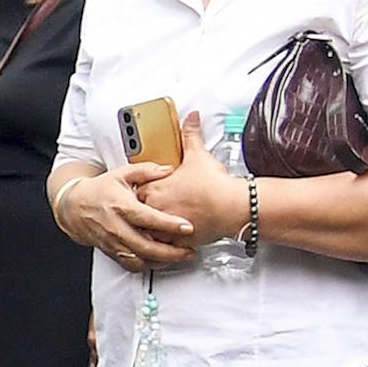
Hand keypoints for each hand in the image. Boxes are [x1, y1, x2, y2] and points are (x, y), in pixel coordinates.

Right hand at [67, 160, 196, 275]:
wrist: (74, 208)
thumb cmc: (99, 190)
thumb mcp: (121, 174)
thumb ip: (146, 171)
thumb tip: (168, 169)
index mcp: (120, 206)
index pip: (147, 218)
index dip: (169, 224)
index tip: (188, 226)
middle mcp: (116, 227)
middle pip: (146, 246)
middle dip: (171, 252)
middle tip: (189, 250)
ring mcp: (113, 242)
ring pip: (140, 259)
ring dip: (162, 262)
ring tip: (181, 257)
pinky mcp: (111, 252)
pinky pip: (132, 265)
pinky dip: (149, 266)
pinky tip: (163, 261)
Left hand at [126, 109, 246, 255]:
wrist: (233, 206)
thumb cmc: (214, 184)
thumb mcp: (198, 155)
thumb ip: (190, 135)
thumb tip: (192, 118)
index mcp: (153, 189)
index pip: (134, 193)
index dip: (138, 194)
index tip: (143, 194)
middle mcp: (154, 210)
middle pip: (136, 215)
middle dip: (139, 215)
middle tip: (143, 215)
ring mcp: (163, 228)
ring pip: (145, 234)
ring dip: (147, 232)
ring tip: (152, 231)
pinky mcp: (176, 242)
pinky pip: (160, 248)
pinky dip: (161, 247)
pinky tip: (165, 245)